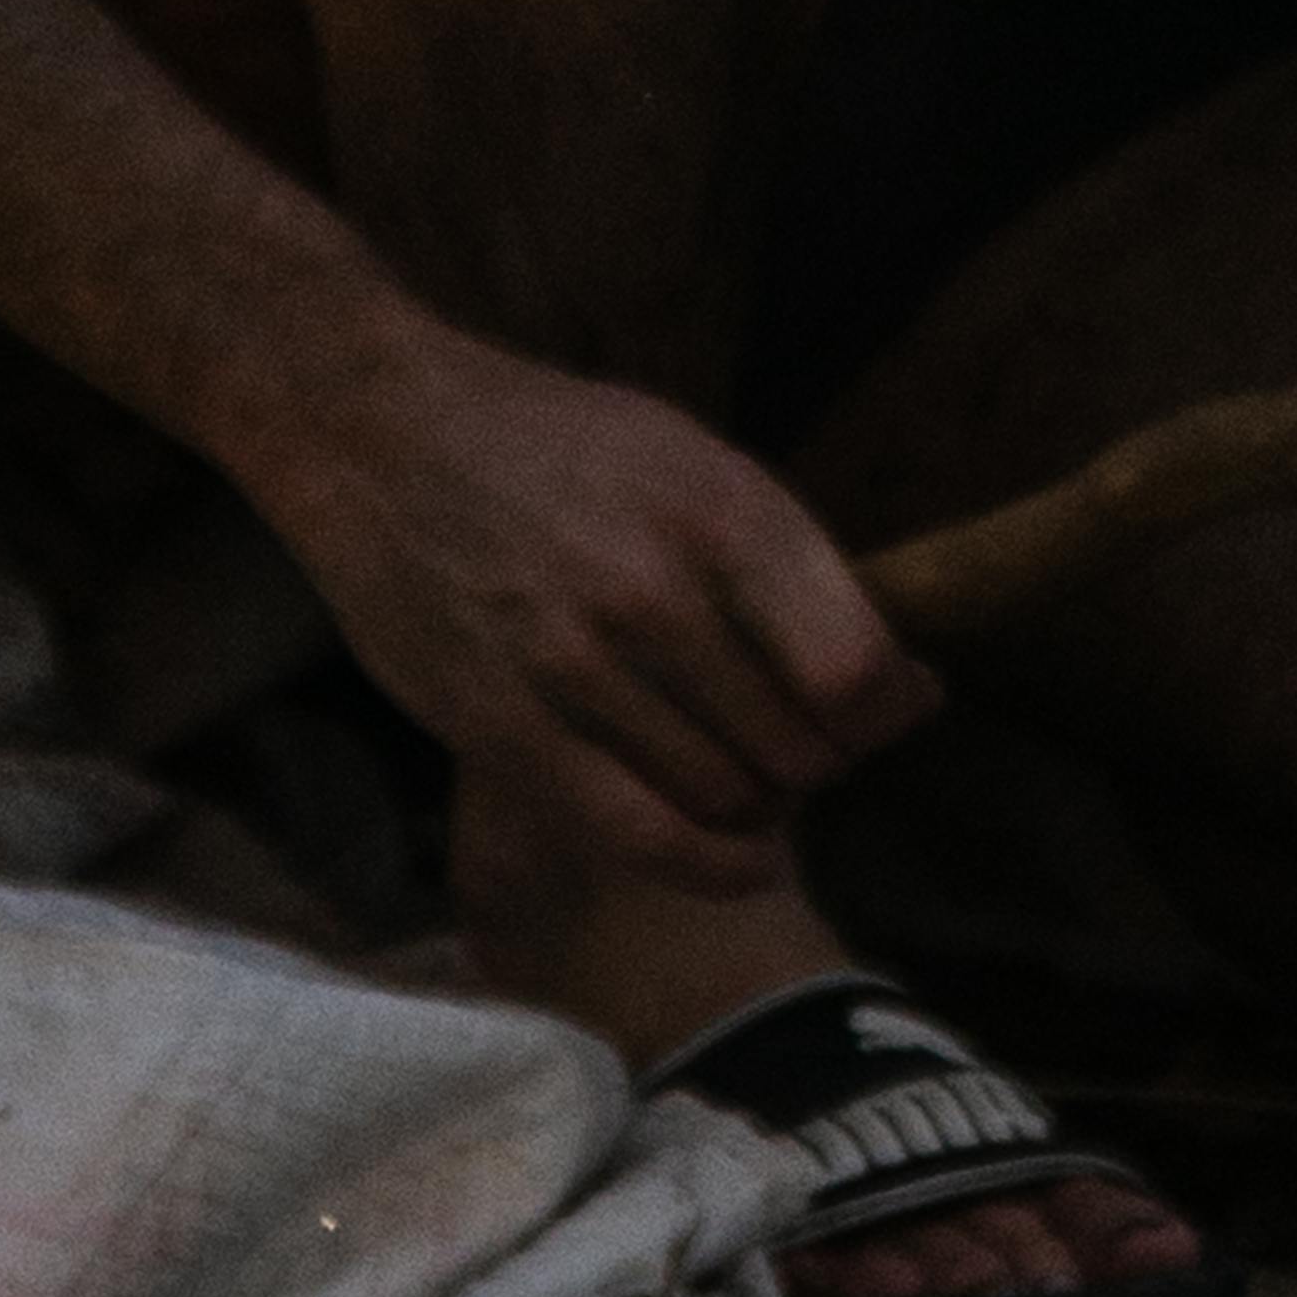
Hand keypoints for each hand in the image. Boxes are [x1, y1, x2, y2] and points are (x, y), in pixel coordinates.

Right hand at [250, 320, 936, 896]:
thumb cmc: (560, 448)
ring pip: (727, 796)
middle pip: (799, 745)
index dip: (886, 714)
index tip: (877, 714)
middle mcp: (657, 588)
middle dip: (820, 762)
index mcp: (725, 511)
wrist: (380, 432)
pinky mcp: (502, 725)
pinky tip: (742, 860)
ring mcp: (573, 662)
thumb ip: (798, 572)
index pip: (856, 668)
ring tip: (746, 775)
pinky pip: (636, 832)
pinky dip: (709, 864)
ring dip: (759, 807)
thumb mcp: (699, 464)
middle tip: (798, 745)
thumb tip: (916, 691)